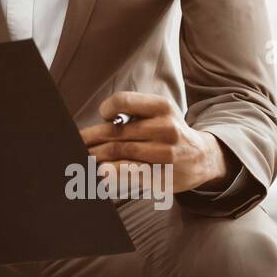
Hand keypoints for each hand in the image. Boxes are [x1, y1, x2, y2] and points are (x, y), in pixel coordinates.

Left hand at [79, 92, 228, 193]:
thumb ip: (133, 112)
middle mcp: (165, 128)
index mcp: (161, 107)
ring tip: (79, 157)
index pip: (124, 101)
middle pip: (116, 132)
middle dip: (89, 139)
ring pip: (118, 152)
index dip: (107, 108)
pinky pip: (130, 172)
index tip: (103, 116)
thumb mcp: (160, 113)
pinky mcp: (161, 174)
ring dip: (94, 156)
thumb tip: (100, 121)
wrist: (202, 158)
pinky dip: (111, 172)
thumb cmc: (171, 133)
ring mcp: (164, 153)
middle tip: (73, 143)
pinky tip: (100, 172)